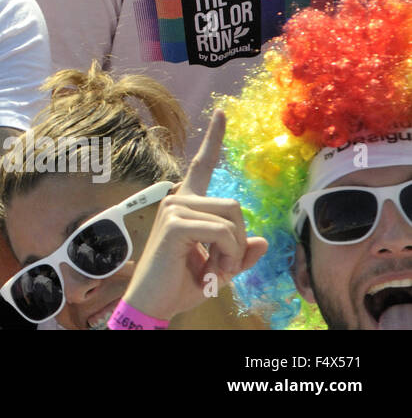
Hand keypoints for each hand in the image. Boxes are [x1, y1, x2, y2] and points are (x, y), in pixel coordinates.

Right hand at [119, 110, 268, 321]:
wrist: (154, 304)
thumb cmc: (181, 285)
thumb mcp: (220, 268)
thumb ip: (241, 253)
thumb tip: (262, 241)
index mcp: (185, 204)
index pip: (202, 165)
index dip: (214, 139)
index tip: (222, 113)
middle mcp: (177, 199)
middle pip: (234, 205)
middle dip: (239, 241)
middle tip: (223, 268)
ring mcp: (173, 208)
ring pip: (232, 219)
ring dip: (233, 252)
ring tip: (215, 271)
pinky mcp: (175, 223)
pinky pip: (222, 233)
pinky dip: (227, 256)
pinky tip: (210, 272)